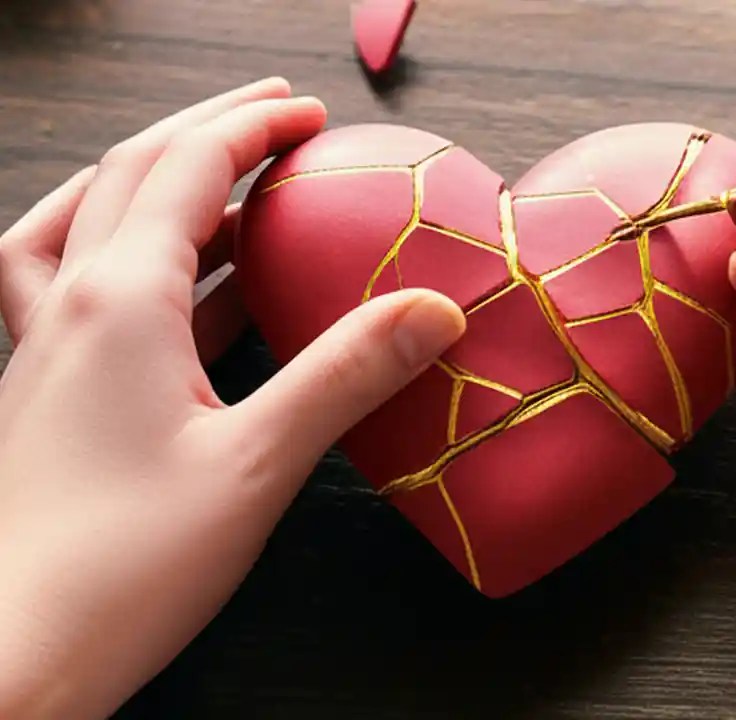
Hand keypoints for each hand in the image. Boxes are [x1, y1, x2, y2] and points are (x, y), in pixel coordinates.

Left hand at [0, 79, 463, 718]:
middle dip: (207, 128)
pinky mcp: (48, 390)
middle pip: (134, 171)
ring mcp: (48, 347)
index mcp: (121, 303)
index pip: (188, 170)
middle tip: (271, 111)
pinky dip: (122, 248)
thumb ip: (346, 374)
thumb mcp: (257, 463)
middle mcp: (73, 307)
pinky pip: (74, 280)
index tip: (312, 116)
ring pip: (91, 218)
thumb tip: (433, 307)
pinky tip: (164, 279)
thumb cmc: (123, 566)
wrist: (15, 655)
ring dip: (156, 177)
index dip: (253, 130)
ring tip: (214, 171)